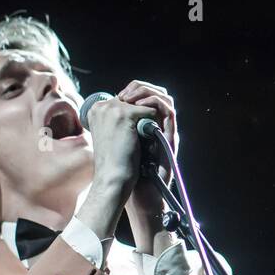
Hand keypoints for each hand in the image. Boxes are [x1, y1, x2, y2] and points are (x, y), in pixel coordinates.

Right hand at [83, 93, 155, 207]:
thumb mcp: (112, 134)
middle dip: (143, 114)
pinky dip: (154, 124)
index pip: (124, 102)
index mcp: (94, 109)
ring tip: (146, 137)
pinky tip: (148, 138)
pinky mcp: (125, 114)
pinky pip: (150, 110)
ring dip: (149, 119)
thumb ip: (117, 119)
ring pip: (143, 104)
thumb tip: (136, 109)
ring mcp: (112, 108)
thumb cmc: (113, 160)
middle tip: (143, 135)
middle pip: (134, 100)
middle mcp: (101, 105)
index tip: (136, 132)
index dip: (134, 116)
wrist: (112, 177)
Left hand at [115, 79, 178, 222]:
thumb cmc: (116, 167)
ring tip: (133, 99)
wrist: (124, 186)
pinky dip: (156, 104)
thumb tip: (104, 104)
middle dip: (142, 88)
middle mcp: (157, 126)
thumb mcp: (112, 138)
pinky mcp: (170, 138)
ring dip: (149, 93)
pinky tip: (141, 106)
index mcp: (144, 125)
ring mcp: (165, 132)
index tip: (120, 94)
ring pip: (165, 99)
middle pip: (158, 94)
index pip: (146, 96)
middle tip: (127, 94)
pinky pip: (169, 112)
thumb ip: (115, 122)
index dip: (135, 90)